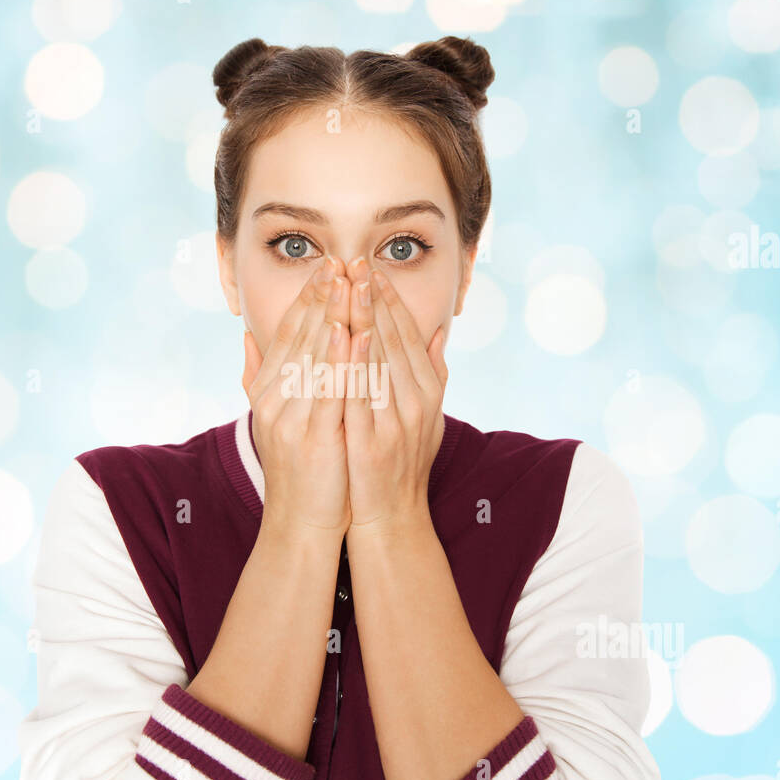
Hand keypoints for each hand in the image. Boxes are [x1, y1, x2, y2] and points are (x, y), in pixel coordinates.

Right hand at [242, 256, 352, 535]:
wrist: (300, 524)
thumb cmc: (301, 470)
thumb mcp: (275, 418)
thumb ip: (260, 377)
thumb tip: (247, 339)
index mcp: (268, 391)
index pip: (288, 333)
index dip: (307, 298)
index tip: (327, 266)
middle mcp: (274, 399)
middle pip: (301, 337)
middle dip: (323, 296)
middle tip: (341, 259)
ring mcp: (291, 418)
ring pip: (314, 356)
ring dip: (333, 315)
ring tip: (348, 282)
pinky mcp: (312, 437)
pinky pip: (329, 391)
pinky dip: (340, 359)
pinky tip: (350, 332)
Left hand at [343, 258, 447, 531]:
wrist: (390, 518)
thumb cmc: (403, 464)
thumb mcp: (427, 416)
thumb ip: (432, 373)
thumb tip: (439, 331)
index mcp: (428, 392)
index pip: (407, 334)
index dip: (390, 299)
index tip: (372, 268)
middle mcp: (416, 402)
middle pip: (393, 339)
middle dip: (374, 298)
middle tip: (356, 261)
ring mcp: (396, 421)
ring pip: (376, 359)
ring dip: (360, 319)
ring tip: (346, 285)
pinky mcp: (372, 440)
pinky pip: (358, 393)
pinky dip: (350, 362)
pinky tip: (340, 336)